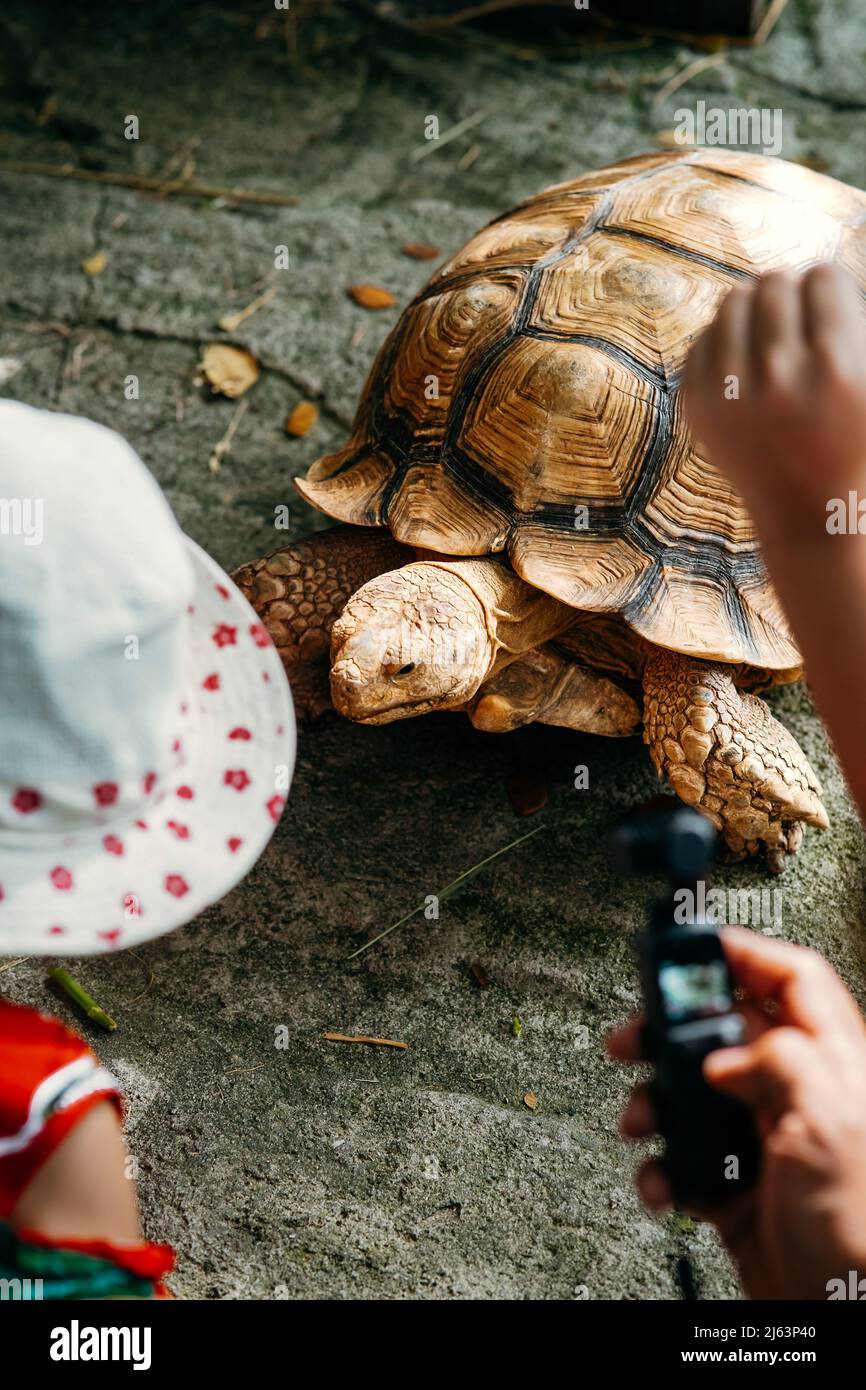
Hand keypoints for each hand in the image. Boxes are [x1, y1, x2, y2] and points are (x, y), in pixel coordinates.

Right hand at [608, 928, 865, 1299]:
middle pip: (725, 1030)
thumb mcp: (832, 1119)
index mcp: (832, 1061)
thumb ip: (779, 1062)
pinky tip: (664, 1181)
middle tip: (635, 1034)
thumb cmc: (865, 1227)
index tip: (694, 943)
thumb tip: (724, 1056)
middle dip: (672, 1028)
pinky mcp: (735, 1185)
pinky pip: (682, 1158)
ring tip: (640, 1117)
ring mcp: (762, 1138)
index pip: (792, 978)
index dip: (744, 951)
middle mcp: (795, 1092)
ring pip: (691, 1094)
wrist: (848, 1315)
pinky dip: (660, 1167)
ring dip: (654, 1102)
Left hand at [683, 265, 865, 548]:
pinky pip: (705, 336)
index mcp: (836, 369)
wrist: (811, 515)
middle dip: (792, 293)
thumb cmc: (856, 443)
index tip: (830, 309)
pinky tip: (744, 360)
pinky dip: (725, 340)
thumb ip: (853, 325)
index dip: (830, 289)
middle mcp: (779, 377)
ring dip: (755, 307)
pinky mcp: (697, 405)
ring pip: (734, 300)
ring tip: (770, 331)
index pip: (823, 278)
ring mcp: (730, 393)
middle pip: (775, 283)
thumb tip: (817, 273)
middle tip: (797, 319)